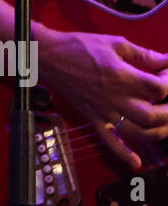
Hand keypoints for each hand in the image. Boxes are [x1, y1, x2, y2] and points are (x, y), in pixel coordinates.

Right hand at [38, 28, 167, 168]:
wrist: (49, 57)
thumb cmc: (79, 47)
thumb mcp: (115, 43)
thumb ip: (143, 54)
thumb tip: (165, 60)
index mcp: (121, 76)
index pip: (157, 88)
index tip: (166, 75)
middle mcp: (114, 97)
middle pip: (152, 116)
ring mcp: (103, 111)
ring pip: (137, 132)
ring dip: (157, 133)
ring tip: (165, 125)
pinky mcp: (94, 119)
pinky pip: (109, 141)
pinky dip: (124, 154)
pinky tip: (136, 162)